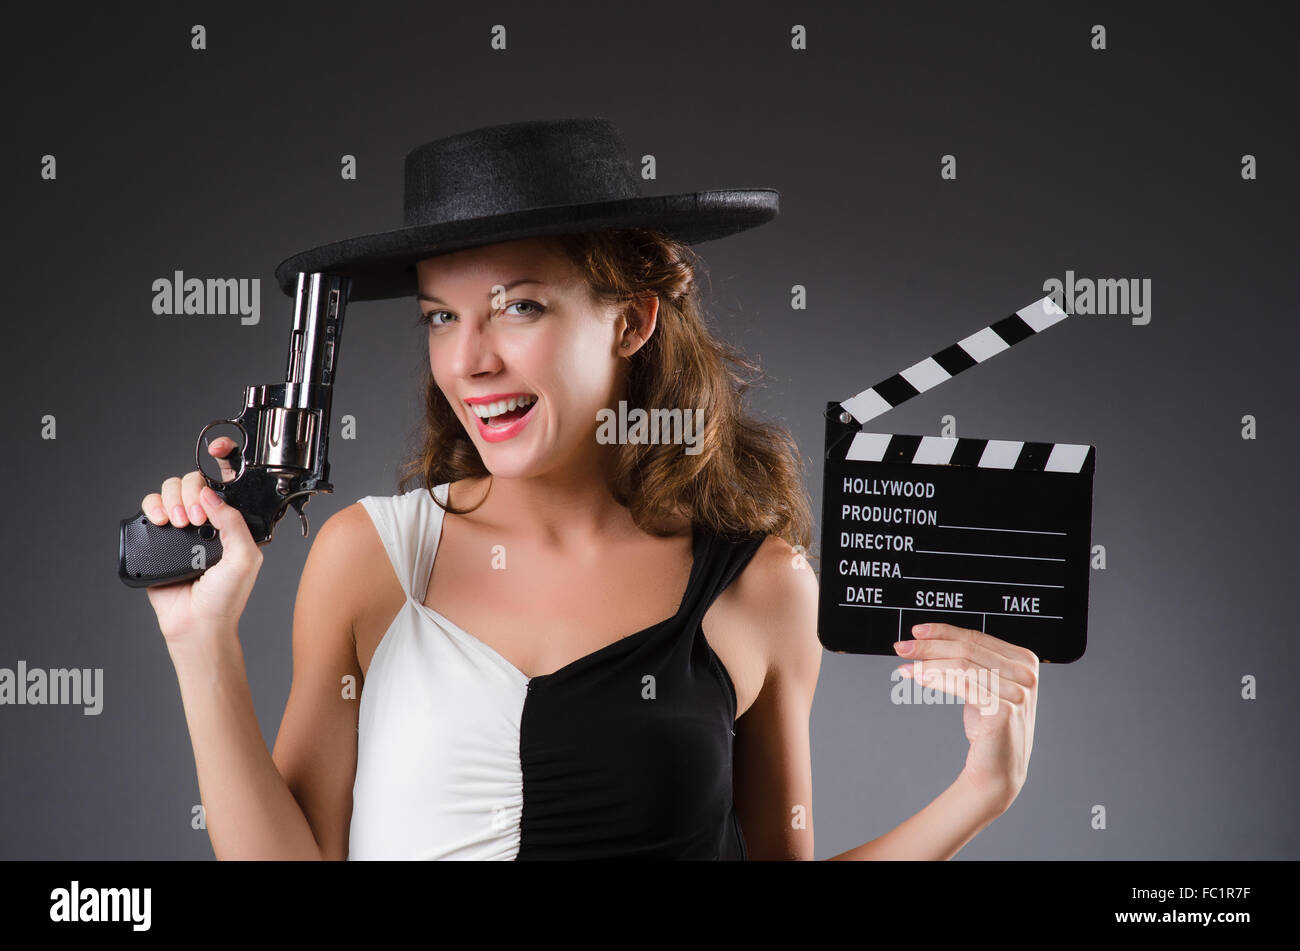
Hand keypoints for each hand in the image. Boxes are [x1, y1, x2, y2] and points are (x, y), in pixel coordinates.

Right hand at [137, 437, 263, 643]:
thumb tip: (211, 495)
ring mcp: (183, 528)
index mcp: (234, 522)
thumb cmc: (226, 597)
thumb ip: (234, 522)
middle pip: (194, 481)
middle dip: (192, 491)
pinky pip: (151, 507)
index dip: (223, 460)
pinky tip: (161, 521)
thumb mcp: (245, 557)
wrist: (196, 624)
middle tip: (195, 518)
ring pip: (172, 490)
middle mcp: (208, 521)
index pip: (228, 482)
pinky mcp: (159, 538)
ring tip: (178, 524)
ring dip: (173, 499)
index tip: (218, 450)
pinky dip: (153, 506)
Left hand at [894, 622, 1038, 812]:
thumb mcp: (979, 686)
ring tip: (907, 668)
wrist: (996, 771)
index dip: (943, 631)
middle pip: (967, 649)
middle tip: (902, 647)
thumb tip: (927, 641)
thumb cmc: (988, 729)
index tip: (916, 632)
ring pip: (962, 665)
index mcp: (1024, 660)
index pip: (976, 637)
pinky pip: (964, 686)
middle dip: (930, 646)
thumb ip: (968, 661)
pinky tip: (920, 679)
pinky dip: (938, 679)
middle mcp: (1025, 674)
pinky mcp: (1004, 710)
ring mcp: (1018, 692)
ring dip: (929, 664)